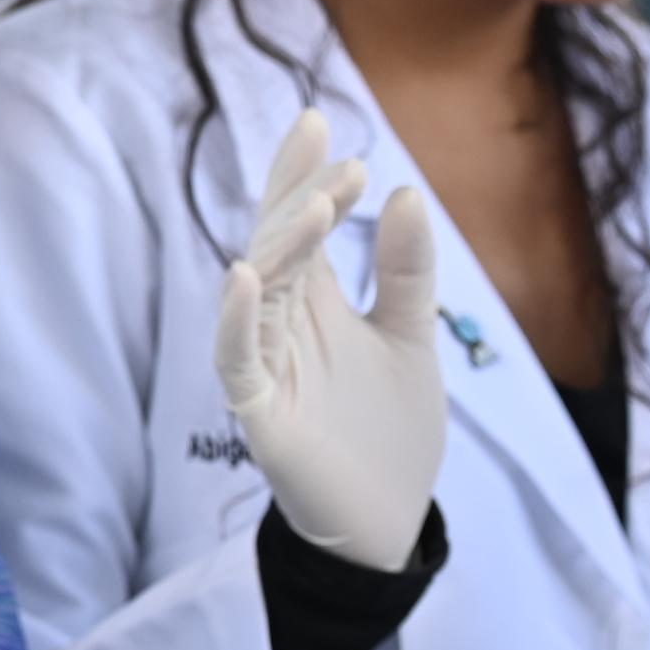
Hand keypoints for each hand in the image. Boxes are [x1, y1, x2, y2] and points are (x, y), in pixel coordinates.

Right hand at [214, 111, 446, 571]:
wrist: (389, 522)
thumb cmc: (391, 431)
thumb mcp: (413, 337)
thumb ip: (407, 272)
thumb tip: (404, 191)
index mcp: (316, 306)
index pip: (300, 229)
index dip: (307, 179)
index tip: (326, 127)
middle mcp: (284, 328)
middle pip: (276, 248)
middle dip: (293, 194)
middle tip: (322, 144)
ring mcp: (267, 368)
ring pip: (261, 294)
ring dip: (283, 247)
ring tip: (316, 204)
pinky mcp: (260, 414)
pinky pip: (236, 361)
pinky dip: (236, 321)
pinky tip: (245, 277)